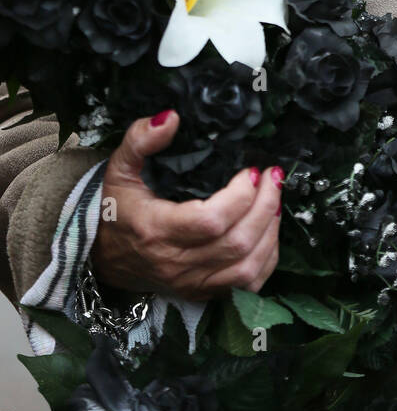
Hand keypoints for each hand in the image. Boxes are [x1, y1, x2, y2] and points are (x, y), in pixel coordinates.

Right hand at [92, 110, 283, 300]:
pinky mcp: (204, 293)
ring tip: (275, 199)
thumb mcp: (119, 169)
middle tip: (273, 178)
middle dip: (265, 206)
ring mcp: (192, 282)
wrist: (106, 257)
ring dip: (270, 230)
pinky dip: (267, 257)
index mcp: (155, 230)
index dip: (239, 196)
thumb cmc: (118, 209)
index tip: (252, 171)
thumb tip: (171, 117)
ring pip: (248, 267)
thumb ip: (140, 140)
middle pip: (237, 242)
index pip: (209, 221)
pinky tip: (269, 229)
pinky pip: (248, 284)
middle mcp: (176, 263)